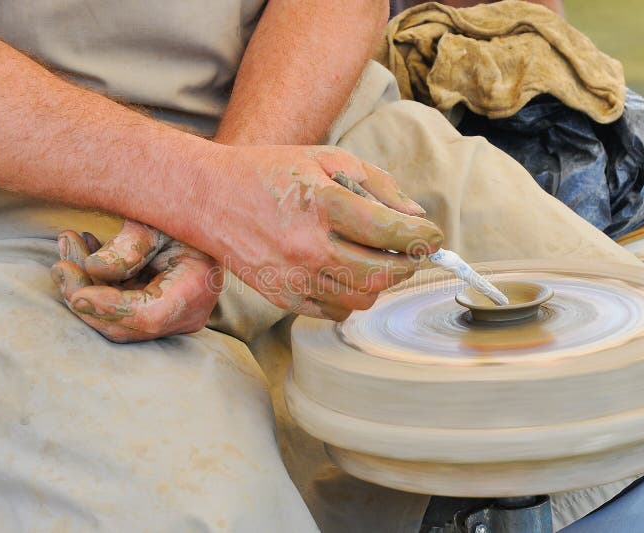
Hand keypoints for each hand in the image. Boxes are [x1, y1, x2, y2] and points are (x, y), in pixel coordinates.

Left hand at [51, 220, 219, 342]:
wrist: (200, 212)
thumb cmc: (180, 210)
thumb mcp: (156, 220)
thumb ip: (130, 244)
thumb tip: (94, 268)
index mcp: (197, 287)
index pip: (148, 316)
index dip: (109, 309)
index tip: (76, 292)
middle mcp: (188, 312)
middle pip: (127, 325)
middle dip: (87, 298)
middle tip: (60, 264)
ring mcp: (173, 316)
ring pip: (116, 320)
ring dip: (85, 287)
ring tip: (69, 244)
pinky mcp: (157, 312)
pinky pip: (118, 310)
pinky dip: (96, 285)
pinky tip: (84, 249)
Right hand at [186, 145, 443, 319]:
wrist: (209, 198)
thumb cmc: (272, 172)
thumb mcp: (327, 158)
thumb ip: (377, 185)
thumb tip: (415, 218)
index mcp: (322, 204)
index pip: (390, 232)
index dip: (422, 237)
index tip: (433, 236)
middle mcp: (308, 245)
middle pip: (382, 274)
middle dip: (408, 264)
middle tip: (411, 252)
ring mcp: (294, 276)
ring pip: (362, 298)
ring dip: (382, 283)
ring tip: (377, 260)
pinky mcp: (283, 296)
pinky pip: (336, 311)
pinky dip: (352, 297)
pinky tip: (347, 273)